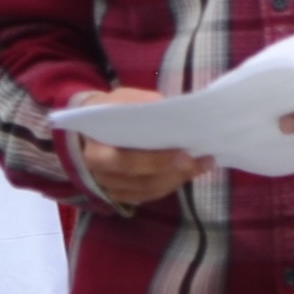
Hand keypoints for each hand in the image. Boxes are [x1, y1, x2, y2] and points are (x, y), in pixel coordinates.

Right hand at [64, 86, 213, 206]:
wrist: (91, 127)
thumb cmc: (108, 111)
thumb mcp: (119, 99)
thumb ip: (139, 103)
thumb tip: (165, 107)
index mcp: (96, 151)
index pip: (124, 162)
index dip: (154, 161)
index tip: (183, 153)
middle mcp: (101, 175)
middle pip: (141, 180)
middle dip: (174, 172)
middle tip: (200, 161)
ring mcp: (112, 188)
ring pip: (149, 190)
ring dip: (177, 179)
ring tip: (201, 165)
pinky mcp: (122, 193)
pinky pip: (150, 195)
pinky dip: (170, 184)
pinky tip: (188, 173)